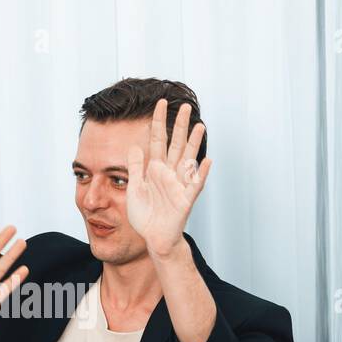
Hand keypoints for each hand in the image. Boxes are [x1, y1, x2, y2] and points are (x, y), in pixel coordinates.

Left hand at [126, 99, 211, 258]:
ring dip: (194, 143)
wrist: (154, 237)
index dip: (158, 122)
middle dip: (180, 125)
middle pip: (175, 144)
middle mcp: (169, 173)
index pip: (156, 140)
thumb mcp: (134, 188)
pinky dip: (200, 173)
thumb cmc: (145, 215)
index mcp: (155, 169)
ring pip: (188, 159)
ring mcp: (179, 184)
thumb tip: (134, 146)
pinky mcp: (185, 199)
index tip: (160, 103)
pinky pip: (194, 184)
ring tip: (200, 126)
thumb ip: (135, 167)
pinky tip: (206, 161)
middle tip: (185, 106)